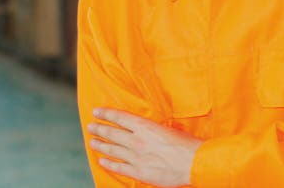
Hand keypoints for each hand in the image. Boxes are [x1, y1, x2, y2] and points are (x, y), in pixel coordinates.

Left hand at [87, 108, 202, 187]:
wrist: (193, 163)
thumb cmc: (185, 144)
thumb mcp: (167, 128)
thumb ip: (152, 128)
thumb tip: (144, 127)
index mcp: (144, 126)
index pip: (119, 117)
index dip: (106, 114)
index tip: (96, 111)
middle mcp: (136, 140)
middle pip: (112, 133)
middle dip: (99, 129)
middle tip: (91, 127)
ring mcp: (136, 156)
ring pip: (112, 149)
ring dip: (100, 145)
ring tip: (93, 142)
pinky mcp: (138, 172)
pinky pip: (119, 167)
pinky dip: (108, 163)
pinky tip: (102, 160)